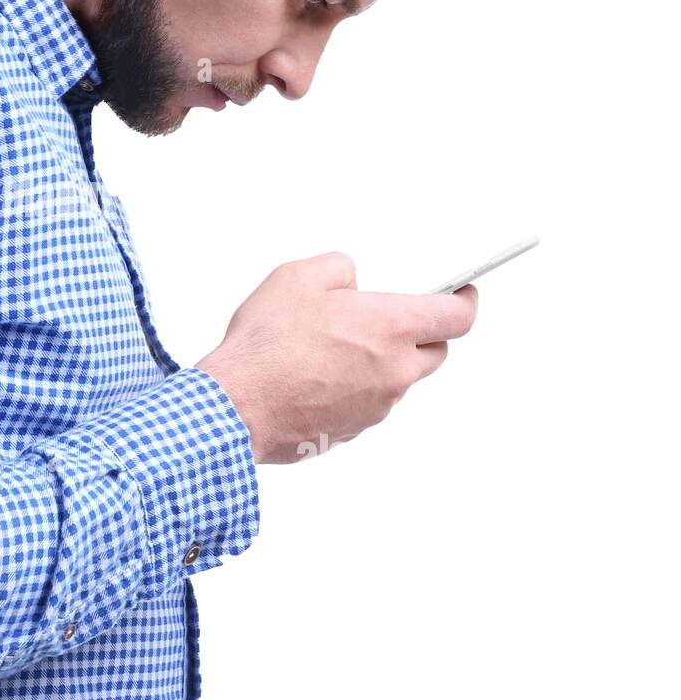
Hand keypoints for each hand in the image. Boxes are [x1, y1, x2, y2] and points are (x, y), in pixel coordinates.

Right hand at [197, 252, 477, 463]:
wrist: (236, 406)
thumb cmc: (266, 345)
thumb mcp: (298, 277)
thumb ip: (339, 269)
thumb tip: (351, 281)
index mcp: (390, 327)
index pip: (456, 317)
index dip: (464, 302)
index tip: (462, 293)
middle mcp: (394, 370)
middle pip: (435, 352)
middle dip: (420, 333)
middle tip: (386, 319)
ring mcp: (377, 406)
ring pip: (398, 380)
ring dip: (380, 362)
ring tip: (331, 348)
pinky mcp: (355, 430)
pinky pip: (369, 403)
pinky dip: (354, 388)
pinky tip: (315, 376)